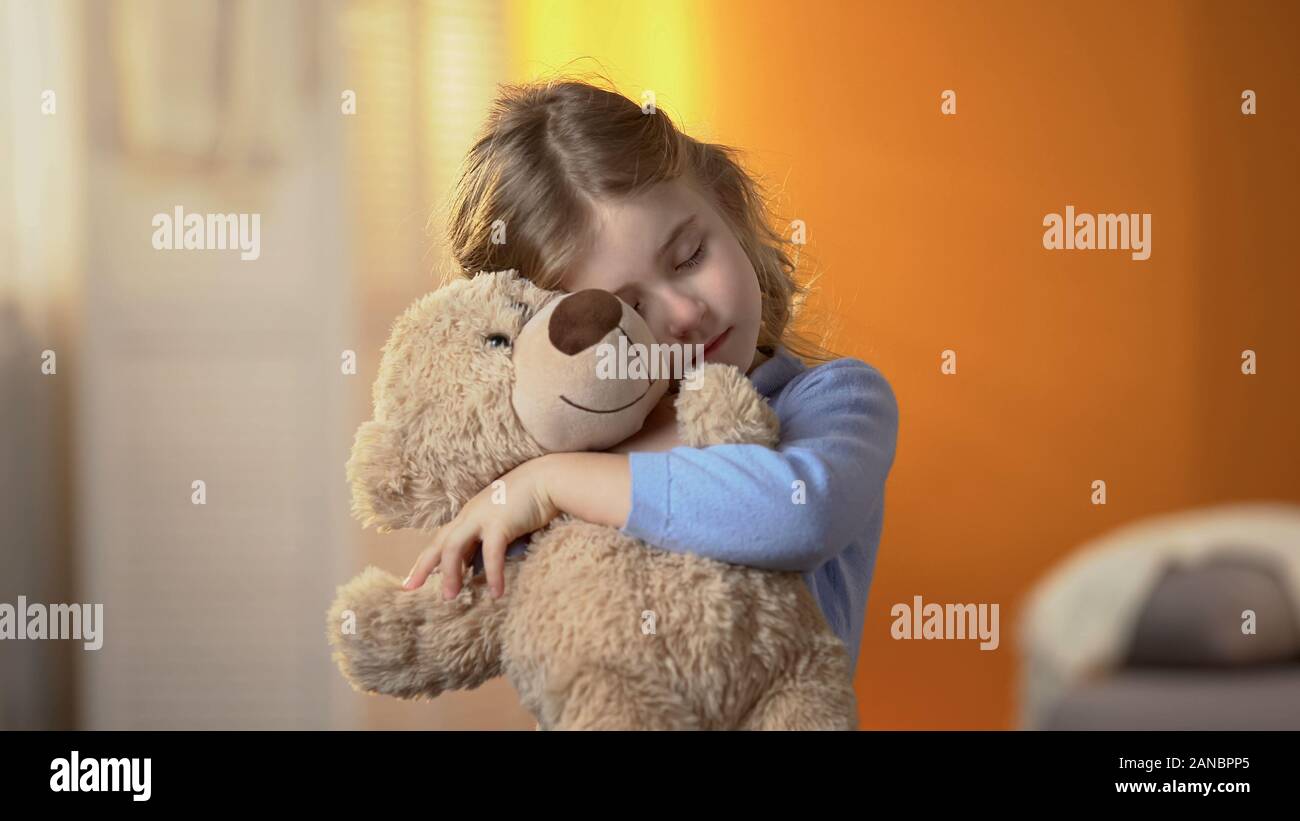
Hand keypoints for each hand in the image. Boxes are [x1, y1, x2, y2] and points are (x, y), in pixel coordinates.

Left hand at [401, 455, 558, 599]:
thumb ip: (491, 536)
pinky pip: (491, 554)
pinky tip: (497, 593)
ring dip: (450, 574)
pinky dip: (493, 575)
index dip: (426, 559)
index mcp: (470, 513)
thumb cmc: (531, 498)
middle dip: (423, 567)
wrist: (549, 478)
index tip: (412, 579)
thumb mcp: (504, 518)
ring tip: (450, 597)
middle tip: (411, 589)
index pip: (442, 538)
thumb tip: (482, 564)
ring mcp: (483, 517)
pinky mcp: (500, 523)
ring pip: (454, 548)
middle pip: (439, 543)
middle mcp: (471, 514)